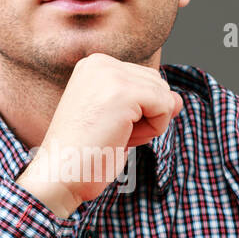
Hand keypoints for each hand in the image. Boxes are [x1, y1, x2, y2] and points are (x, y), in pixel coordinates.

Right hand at [16, 53, 182, 217]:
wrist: (59, 175)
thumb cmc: (85, 154)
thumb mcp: (120, 121)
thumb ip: (149, 104)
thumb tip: (179, 99)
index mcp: (94, 65)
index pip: (145, 79)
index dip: (138, 111)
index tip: (107, 126)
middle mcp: (100, 62)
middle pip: (157, 83)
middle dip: (146, 115)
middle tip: (112, 134)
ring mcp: (111, 75)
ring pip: (164, 95)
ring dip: (149, 124)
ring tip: (116, 135)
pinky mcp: (122, 92)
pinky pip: (165, 106)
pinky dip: (154, 129)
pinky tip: (124, 138)